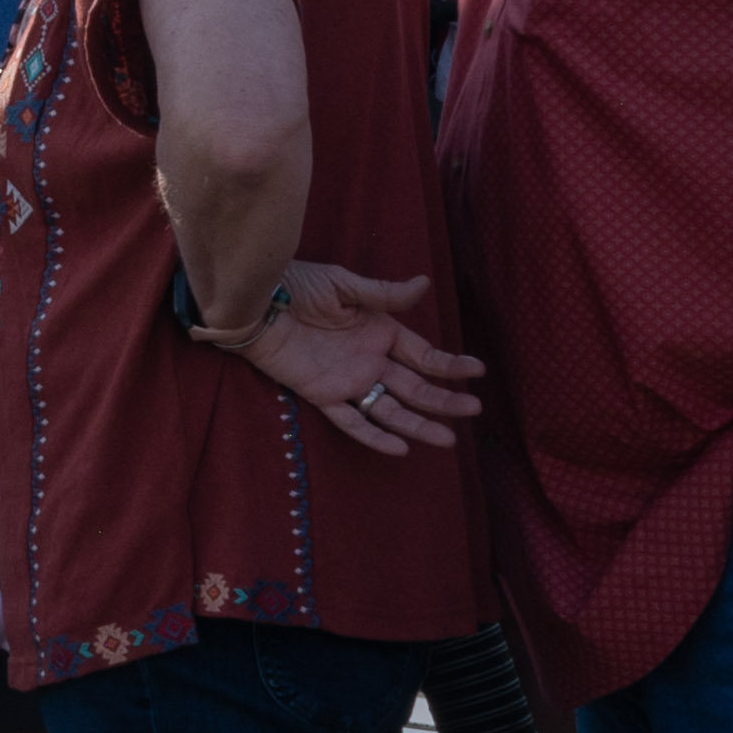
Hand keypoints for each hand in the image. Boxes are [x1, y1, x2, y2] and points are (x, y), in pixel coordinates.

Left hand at [235, 265, 483, 456]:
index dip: (449, 365)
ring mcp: (348, 380)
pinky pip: (351, 421)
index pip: (423, 355)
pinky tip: (400, 448)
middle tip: (474, 410)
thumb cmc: (297, 285)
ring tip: (448, 440)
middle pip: (414, 387)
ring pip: (390, 409)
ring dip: (418, 425)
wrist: (254, 302)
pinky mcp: (322, 395)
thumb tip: (425, 284)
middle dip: (444, 400)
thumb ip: (383, 294)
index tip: (477, 372)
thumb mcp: (343, 285)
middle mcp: (369, 360)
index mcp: (380, 332)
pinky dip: (373, 436)